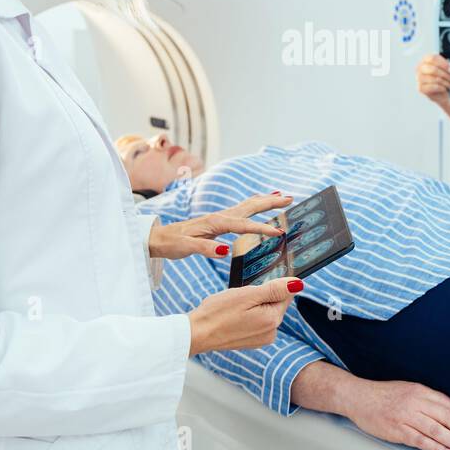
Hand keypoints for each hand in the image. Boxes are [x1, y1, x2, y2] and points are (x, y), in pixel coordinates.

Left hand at [149, 192, 292, 260]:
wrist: (158, 237)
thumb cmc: (172, 243)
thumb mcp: (186, 248)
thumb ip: (206, 249)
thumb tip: (225, 251)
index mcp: (215, 222)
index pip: (244, 225)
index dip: (262, 229)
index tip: (279, 232)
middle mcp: (220, 216)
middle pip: (251, 206)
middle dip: (271, 202)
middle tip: (291, 198)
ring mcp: (220, 217)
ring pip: (248, 205)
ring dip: (266, 201)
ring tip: (283, 197)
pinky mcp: (219, 220)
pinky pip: (243, 211)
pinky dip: (255, 205)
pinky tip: (260, 206)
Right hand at [187, 277, 302, 355]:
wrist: (197, 334)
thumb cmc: (218, 312)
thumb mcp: (247, 294)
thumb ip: (274, 289)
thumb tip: (298, 284)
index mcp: (272, 320)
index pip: (285, 295)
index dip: (271, 285)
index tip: (255, 284)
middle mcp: (271, 333)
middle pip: (275, 304)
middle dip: (261, 296)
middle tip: (240, 296)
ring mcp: (261, 339)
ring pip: (265, 312)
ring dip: (253, 305)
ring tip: (234, 306)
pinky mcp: (251, 342)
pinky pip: (256, 322)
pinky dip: (247, 315)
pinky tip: (233, 314)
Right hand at [346, 380, 449, 449]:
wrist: (359, 397)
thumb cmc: (385, 394)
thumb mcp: (410, 389)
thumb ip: (430, 400)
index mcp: (422, 391)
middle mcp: (417, 402)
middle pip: (448, 418)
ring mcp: (407, 416)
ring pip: (437, 430)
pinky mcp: (397, 429)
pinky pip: (420, 440)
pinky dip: (435, 447)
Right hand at [416, 53, 449, 105]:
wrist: (438, 91)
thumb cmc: (440, 78)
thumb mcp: (444, 69)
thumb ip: (446, 66)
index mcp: (425, 60)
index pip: (433, 58)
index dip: (444, 64)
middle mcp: (420, 68)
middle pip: (434, 69)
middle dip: (446, 75)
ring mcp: (420, 78)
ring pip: (435, 79)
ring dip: (446, 83)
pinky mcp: (421, 88)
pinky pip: (434, 87)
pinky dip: (442, 88)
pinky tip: (445, 89)